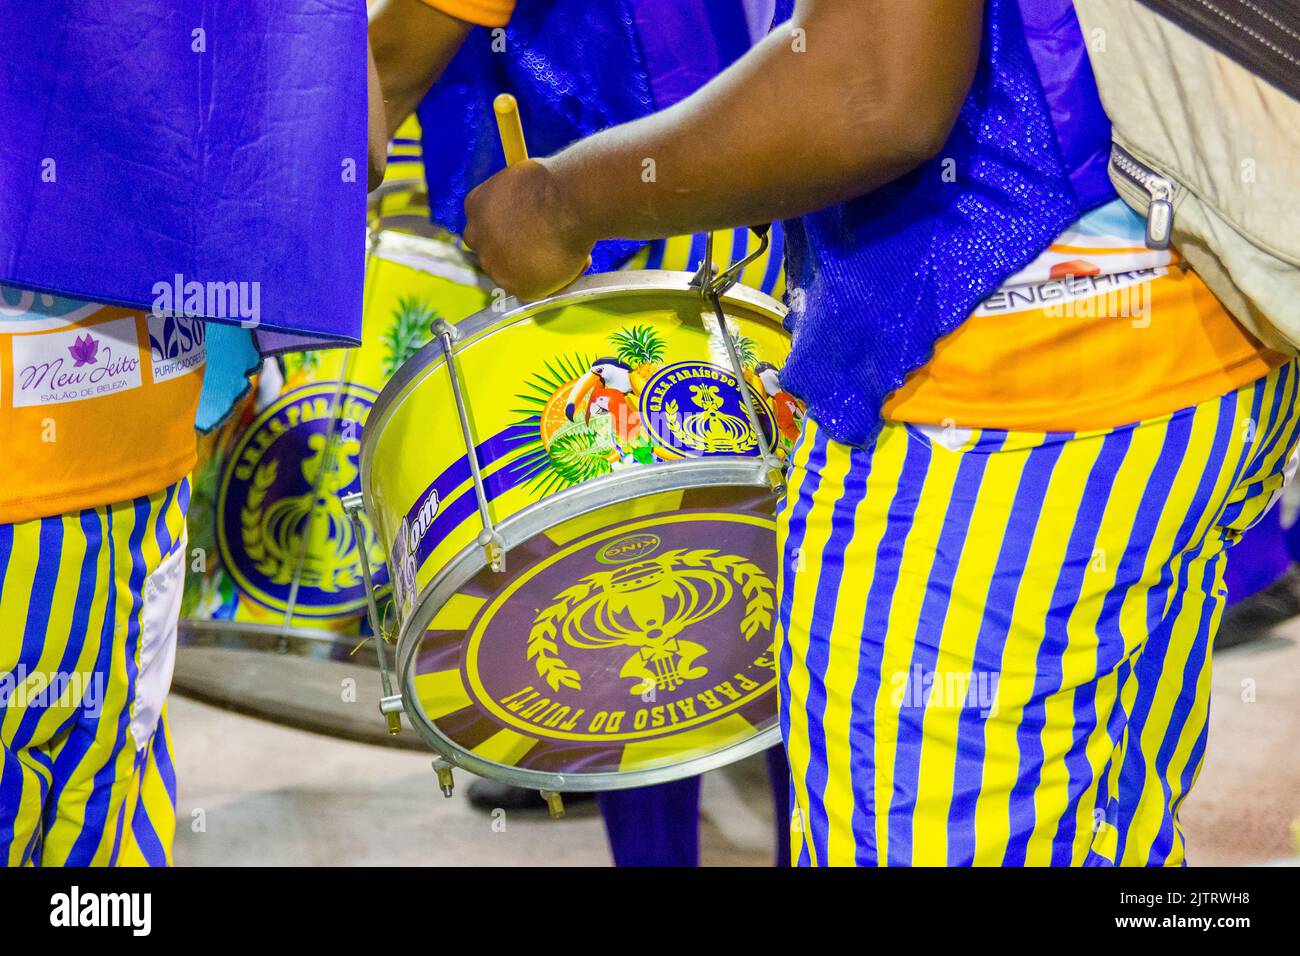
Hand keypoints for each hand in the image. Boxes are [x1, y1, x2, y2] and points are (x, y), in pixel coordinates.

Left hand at [463, 160, 593, 300]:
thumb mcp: (521, 182)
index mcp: (475, 205)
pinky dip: (556, 279)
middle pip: (493, 252)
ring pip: (515, 273)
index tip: (524, 230)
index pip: (484, 225)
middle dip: (515, 251)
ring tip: (566, 250)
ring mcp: (494, 265)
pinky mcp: (517, 287)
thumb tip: (529, 213)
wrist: (566, 203)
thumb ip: (515, 203)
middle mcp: (478, 238)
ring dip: (536, 267)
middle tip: (544, 245)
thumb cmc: (553, 184)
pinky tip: (574, 260)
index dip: (506, 229)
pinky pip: (537, 288)